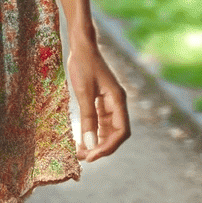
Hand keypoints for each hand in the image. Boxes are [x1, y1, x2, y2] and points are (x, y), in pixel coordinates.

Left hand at [67, 42, 129, 161]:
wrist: (81, 45)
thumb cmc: (83, 64)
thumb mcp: (83, 92)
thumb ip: (88, 118)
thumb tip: (90, 144)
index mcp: (119, 100)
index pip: (121, 132)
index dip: (108, 147)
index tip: (92, 155)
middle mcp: (118, 103)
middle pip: (115, 133)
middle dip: (100, 147)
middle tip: (82, 157)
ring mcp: (110, 102)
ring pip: (107, 129)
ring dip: (96, 141)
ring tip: (79, 151)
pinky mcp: (101, 100)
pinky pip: (100, 121)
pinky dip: (91, 131)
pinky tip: (80, 138)